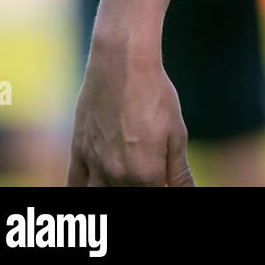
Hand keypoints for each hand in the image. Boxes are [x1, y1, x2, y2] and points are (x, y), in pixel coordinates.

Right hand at [67, 45, 194, 186]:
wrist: (122, 65)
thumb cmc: (155, 95)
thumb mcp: (176, 133)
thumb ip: (180, 172)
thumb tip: (190, 192)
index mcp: (146, 175)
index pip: (155, 198)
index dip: (162, 189)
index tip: (164, 183)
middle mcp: (117, 176)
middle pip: (127, 199)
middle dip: (141, 190)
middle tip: (147, 177)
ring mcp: (94, 166)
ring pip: (99, 198)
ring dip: (114, 193)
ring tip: (127, 181)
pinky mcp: (78, 153)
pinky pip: (74, 186)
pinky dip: (82, 193)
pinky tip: (95, 189)